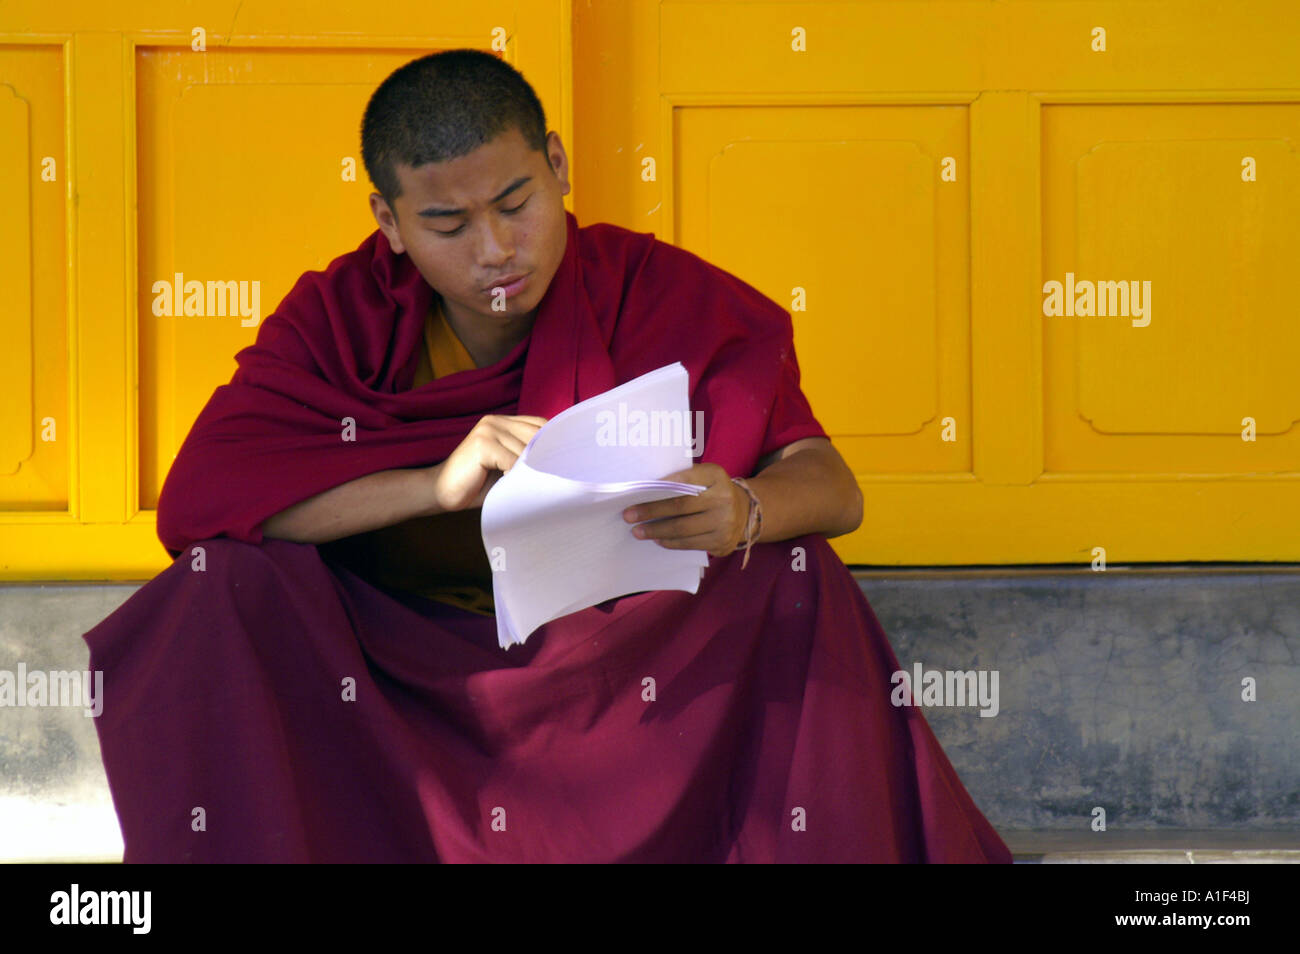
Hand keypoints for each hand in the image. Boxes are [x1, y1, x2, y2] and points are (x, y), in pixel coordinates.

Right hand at [431, 414, 547, 511]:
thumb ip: (525, 458)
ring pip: (526, 452)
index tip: (565, 464)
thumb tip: (558, 463)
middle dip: (545, 459)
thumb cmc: (476, 484)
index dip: (553, 444)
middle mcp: (496, 421)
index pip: (541, 426)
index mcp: (503, 422)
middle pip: (536, 437)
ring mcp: (488, 430)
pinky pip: (512, 462)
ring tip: (528, 486)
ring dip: (530, 472)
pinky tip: (509, 486)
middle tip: (553, 479)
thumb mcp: (506, 467)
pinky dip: (516, 477)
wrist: (440, 492)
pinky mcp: (482, 444)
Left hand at [621, 462, 749, 557]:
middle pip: (680, 506)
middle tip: (629, 516)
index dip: (662, 485)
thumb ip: (684, 479)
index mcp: (717, 476)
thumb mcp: (706, 477)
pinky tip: (657, 539)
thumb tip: (647, 488)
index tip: (639, 490)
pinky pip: (690, 544)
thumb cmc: (714, 492)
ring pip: (683, 529)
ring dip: (656, 531)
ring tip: (638, 531)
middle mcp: (724, 499)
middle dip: (651, 512)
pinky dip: (670, 542)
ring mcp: (725, 523)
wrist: (746, 512)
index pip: (685, 478)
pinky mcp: (722, 542)